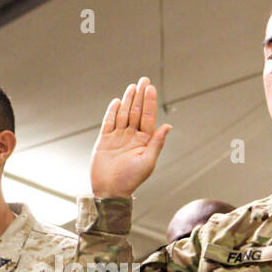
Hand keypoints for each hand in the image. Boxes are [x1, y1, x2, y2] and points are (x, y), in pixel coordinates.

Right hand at [90, 76, 170, 199]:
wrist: (110, 191)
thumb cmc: (131, 179)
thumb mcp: (148, 162)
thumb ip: (157, 143)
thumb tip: (167, 126)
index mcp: (144, 140)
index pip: (148, 117)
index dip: (149, 102)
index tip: (150, 88)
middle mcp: (131, 136)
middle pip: (136, 112)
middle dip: (140, 96)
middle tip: (143, 80)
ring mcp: (117, 138)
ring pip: (123, 114)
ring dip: (128, 100)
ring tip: (132, 87)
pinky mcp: (104, 141)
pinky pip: (108, 123)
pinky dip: (112, 112)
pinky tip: (117, 101)